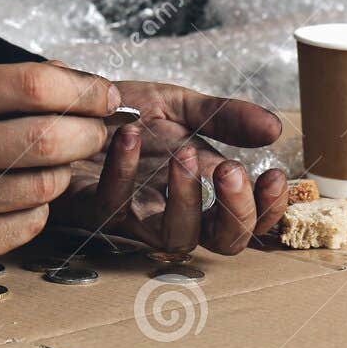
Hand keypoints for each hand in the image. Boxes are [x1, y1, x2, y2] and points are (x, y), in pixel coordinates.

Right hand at [0, 63, 117, 271]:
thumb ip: (14, 84)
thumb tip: (89, 89)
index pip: (33, 86)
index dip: (84, 91)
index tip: (105, 96)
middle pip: (48, 138)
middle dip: (88, 132)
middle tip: (94, 130)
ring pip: (48, 183)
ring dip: (64, 171)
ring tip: (52, 162)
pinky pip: (33, 221)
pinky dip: (39, 206)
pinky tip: (21, 194)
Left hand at [49, 80, 291, 255]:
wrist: (71, 105)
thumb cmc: (126, 113)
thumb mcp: (182, 105)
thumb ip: (226, 116)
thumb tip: (275, 127)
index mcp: (205, 185)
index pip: (252, 217)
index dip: (270, 208)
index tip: (276, 174)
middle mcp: (177, 208)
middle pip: (225, 242)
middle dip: (237, 212)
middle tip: (233, 172)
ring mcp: (139, 214)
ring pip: (175, 238)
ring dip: (186, 198)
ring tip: (185, 154)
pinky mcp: (95, 209)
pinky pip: (114, 205)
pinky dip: (124, 169)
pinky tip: (128, 134)